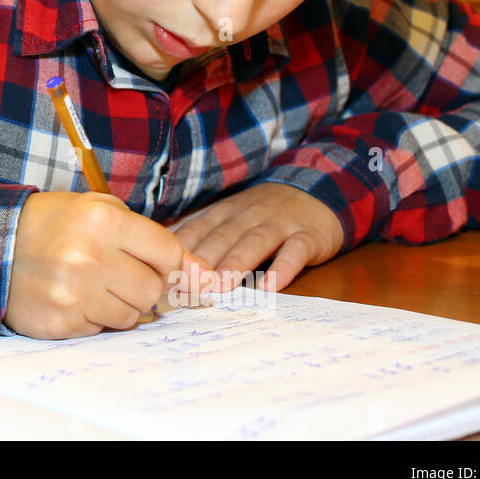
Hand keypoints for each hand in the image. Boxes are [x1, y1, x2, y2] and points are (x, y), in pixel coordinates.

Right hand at [4, 191, 209, 338]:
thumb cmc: (53, 225)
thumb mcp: (99, 211)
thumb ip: (150, 239)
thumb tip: (203, 277)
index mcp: (103, 222)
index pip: (168, 252)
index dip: (177, 265)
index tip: (179, 273)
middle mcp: (89, 257)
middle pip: (153, 290)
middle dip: (144, 285)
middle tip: (119, 273)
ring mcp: (74, 294)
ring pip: (131, 315)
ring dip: (119, 303)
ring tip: (92, 284)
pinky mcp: (61, 322)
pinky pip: (101, 329)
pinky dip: (93, 317)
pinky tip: (73, 297)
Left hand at [169, 183, 343, 293]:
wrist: (317, 191)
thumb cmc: (264, 215)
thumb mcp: (232, 218)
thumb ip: (205, 239)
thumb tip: (165, 264)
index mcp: (224, 213)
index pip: (196, 231)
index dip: (178, 252)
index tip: (162, 274)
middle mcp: (248, 216)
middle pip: (222, 238)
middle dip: (202, 261)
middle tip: (187, 286)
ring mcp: (279, 224)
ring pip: (255, 242)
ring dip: (236, 263)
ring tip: (221, 286)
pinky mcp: (308, 236)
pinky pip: (294, 251)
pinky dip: (283, 268)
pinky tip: (270, 286)